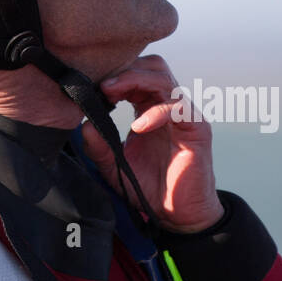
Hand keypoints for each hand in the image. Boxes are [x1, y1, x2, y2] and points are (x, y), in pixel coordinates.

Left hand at [80, 55, 225, 233]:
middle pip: (152, 66)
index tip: (92, 85)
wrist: (177, 214)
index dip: (115, 74)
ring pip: (164, 79)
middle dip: (125, 70)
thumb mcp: (115, 168)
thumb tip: (84, 126)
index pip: (136, 74)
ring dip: (136, 81)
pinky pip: (178, 108)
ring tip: (112, 94)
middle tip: (102, 85)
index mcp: (150, 109)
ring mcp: (184, 116)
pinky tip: (138, 126)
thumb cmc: (150, 188)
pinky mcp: (197, 129)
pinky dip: (156, 112)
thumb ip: (99, 148)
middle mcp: (168, 107)